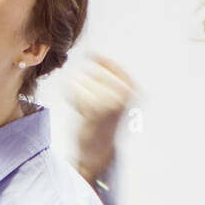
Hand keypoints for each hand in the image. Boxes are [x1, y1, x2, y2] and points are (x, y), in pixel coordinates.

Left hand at [70, 54, 133, 181]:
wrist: (97, 151)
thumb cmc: (100, 121)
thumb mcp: (111, 95)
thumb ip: (107, 76)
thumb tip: (92, 52)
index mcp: (132, 87)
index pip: (107, 63)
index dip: (96, 69)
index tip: (93, 74)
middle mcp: (125, 93)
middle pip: (92, 73)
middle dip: (88, 87)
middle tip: (93, 107)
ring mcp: (111, 100)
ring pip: (81, 81)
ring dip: (79, 95)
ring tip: (88, 112)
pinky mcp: (95, 108)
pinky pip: (74, 89)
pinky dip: (73, 99)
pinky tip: (81, 112)